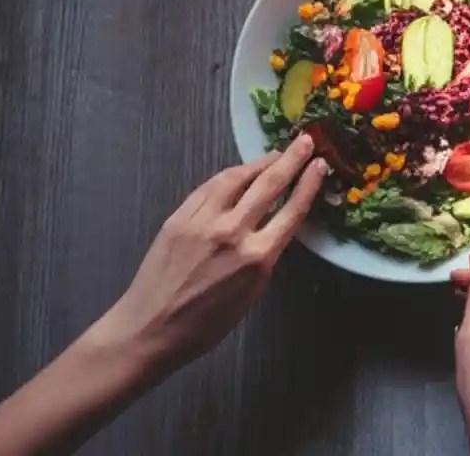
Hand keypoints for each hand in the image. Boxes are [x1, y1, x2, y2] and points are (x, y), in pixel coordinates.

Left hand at [0, 138, 325, 455]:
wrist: (150, 328)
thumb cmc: (206, 325)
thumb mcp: (251, 295)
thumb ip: (265, 257)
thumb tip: (273, 227)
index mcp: (257, 258)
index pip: (291, 211)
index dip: (308, 184)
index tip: (320, 165)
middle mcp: (232, 232)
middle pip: (268, 184)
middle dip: (290, 159)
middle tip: (306, 141)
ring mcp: (202, 221)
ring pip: (236, 178)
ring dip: (259, 162)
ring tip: (274, 155)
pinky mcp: (179, 217)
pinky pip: (209, 187)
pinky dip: (228, 176)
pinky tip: (238, 173)